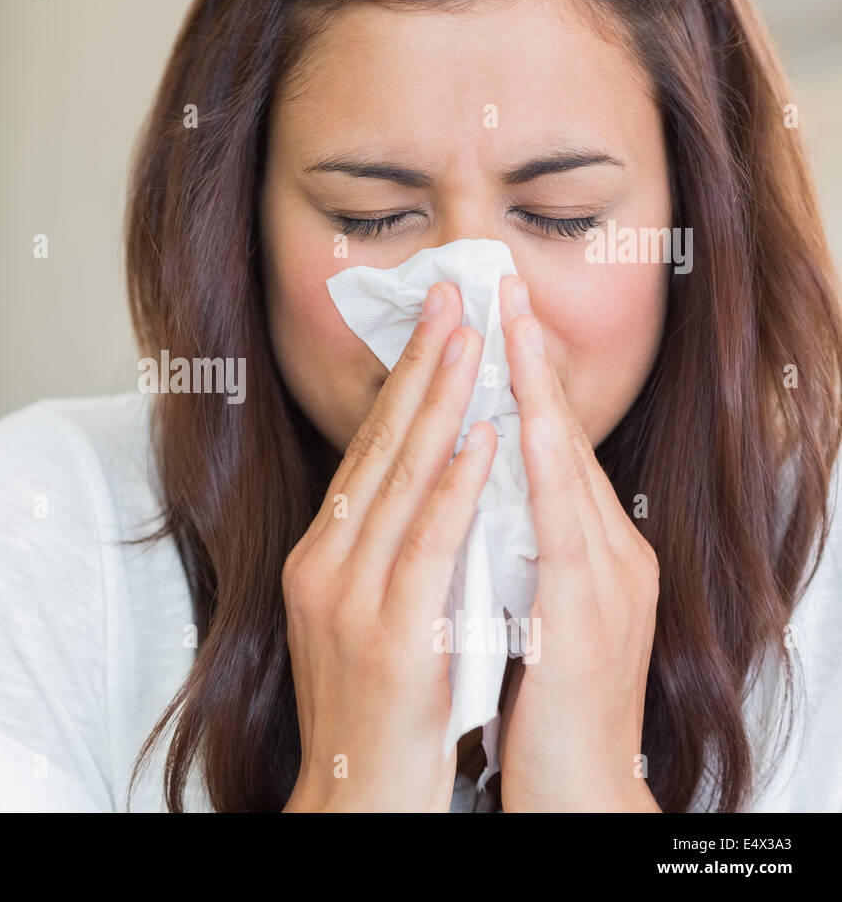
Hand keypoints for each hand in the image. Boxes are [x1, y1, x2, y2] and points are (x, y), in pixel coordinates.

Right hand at [282, 281, 496, 811]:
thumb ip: (381, 554)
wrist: (357, 795)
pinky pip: (428, 540)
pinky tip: (481, 433)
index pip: (366, 455)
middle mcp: (323, 564)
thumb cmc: (373, 713)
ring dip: (440, 401)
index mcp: (320, 558)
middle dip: (419, 367)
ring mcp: (349, 595)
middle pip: (378, 449)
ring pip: (400, 480)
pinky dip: (456, 482)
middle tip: (452, 297)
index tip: (432, 328)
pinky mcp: (388, 630)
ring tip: (472, 337)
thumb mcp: (361, 617)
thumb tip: (419, 492)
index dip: (401, 387)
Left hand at [494, 274, 661, 811]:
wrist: (576, 789)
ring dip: (534, 388)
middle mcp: (606, 551)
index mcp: (586, 550)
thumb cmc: (541, 706)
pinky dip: (538, 470)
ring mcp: (605, 578)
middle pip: (562, 436)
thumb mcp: (524, 607)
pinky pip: (560, 526)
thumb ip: (510, 548)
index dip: (521, 381)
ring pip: (565, 463)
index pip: (547, 446)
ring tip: (509, 321)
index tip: (491, 319)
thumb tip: (469, 495)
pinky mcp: (588, 614)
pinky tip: (514, 425)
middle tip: (501, 286)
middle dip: (529, 358)